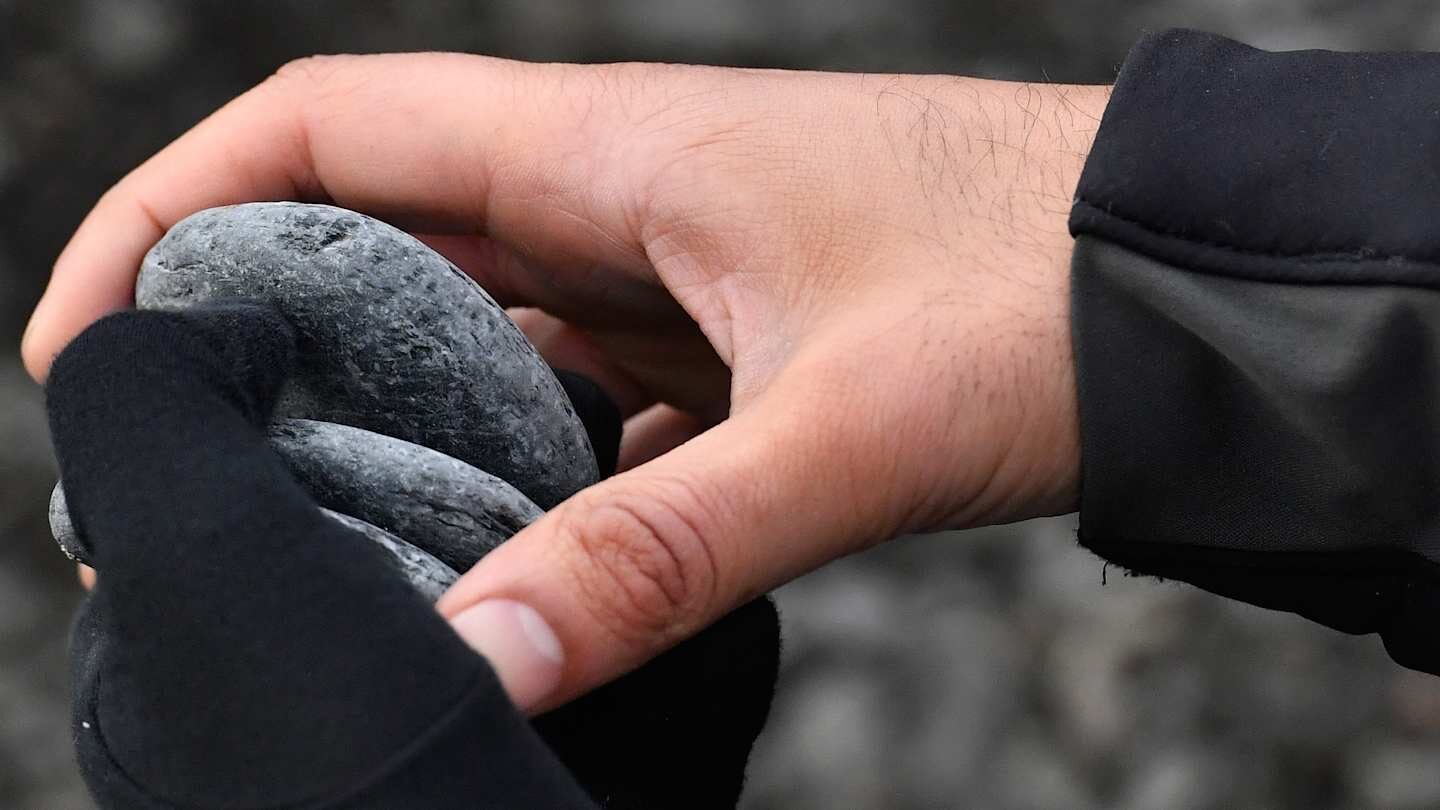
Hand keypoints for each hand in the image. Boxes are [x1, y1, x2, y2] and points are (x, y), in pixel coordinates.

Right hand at [23, 54, 1107, 710]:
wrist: (1189, 284)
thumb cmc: (1045, 291)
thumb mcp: (844, 430)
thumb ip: (662, 546)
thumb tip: (481, 660)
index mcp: (610, 147)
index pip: (322, 129)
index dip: (174, 217)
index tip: (90, 350)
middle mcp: (615, 191)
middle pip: (366, 234)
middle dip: (249, 340)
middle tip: (177, 488)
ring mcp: (664, 264)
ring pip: (466, 325)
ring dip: (383, 416)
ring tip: (314, 538)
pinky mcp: (718, 335)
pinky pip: (566, 388)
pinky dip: (513, 460)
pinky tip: (503, 550)